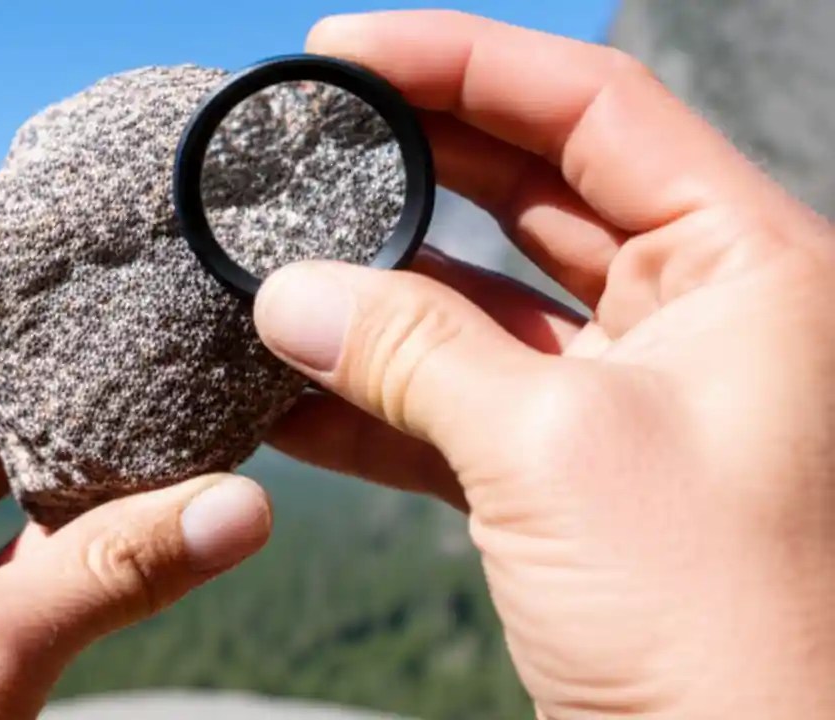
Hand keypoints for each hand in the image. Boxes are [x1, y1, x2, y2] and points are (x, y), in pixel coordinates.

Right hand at [258, 12, 834, 718]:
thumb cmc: (718, 624)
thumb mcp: (551, 453)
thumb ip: (412, 350)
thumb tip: (286, 294)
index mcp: (746, 265)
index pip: (593, 107)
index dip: (460, 62)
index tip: (341, 51)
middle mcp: (698, 314)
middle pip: (533, 189)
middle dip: (408, 164)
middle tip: (296, 138)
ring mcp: (632, 394)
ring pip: (485, 303)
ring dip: (377, 290)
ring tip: (273, 261)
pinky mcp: (574, 472)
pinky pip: (462, 402)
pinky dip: (378, 394)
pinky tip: (287, 385)